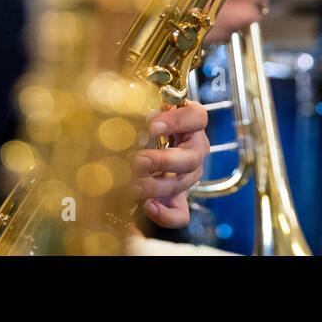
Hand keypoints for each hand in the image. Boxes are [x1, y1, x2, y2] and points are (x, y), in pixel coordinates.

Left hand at [135, 101, 208, 228]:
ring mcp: (190, 174)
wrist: (150, 145)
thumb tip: (124, 110)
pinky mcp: (180, 197)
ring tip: (131, 186)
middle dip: (163, 161)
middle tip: (139, 161)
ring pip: (183, 183)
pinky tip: (147, 207)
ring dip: (156, 186)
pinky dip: (166, 215)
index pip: (196, 118)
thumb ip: (141, 106)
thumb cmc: (147, 121)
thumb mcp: (147, 109)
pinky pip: (181, 214)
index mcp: (193, 123)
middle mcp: (196, 148)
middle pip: (192, 157)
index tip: (151, 124)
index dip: (176, 121)